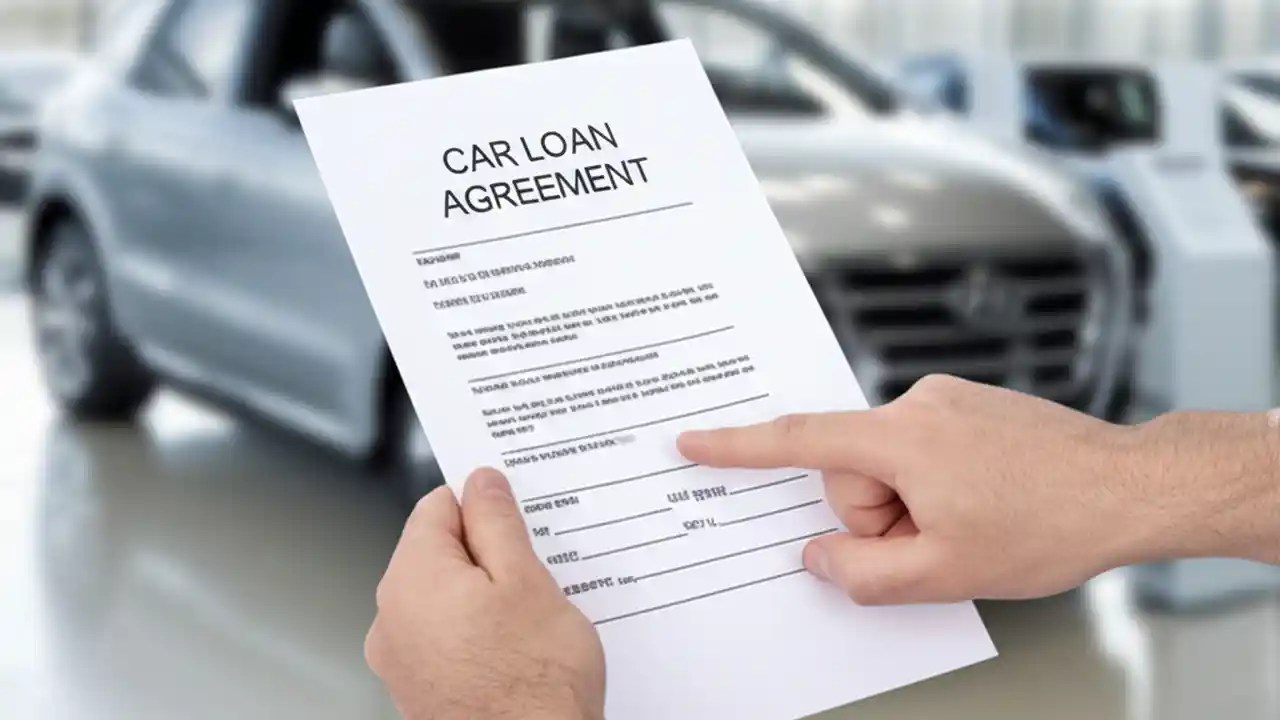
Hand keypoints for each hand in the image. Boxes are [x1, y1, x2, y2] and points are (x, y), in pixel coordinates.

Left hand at [366, 468, 604, 719]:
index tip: (513, 514)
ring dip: (483, 596)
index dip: (481, 503)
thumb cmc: (534, 682)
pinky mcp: (419, 689)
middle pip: (436, 553)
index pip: (436, 506)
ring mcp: (401, 659)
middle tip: (533, 572)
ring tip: (529, 618)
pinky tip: (514, 648)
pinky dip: (475, 632)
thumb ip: (496, 522)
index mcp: (411, 579)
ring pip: (443, 597)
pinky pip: (444, 637)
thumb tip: (480, 484)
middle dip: (485, 554)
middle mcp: (391, 618)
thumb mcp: (526, 579)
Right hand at [678, 375, 1279, 604]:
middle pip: (852, 472)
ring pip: (891, 465)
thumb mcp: (944, 573)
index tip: (692, 441)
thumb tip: (820, 556)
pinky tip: (984, 500)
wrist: (1132, 487)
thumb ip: (861, 573)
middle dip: (879, 517)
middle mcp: (918, 405)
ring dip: (912, 503)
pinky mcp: (970, 405)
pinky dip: (936, 483)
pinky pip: (923, 449)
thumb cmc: (1050, 524)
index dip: (737, 446)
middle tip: (934, 542)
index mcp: (901, 439)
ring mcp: (948, 400)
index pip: (798, 441)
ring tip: (972, 522)